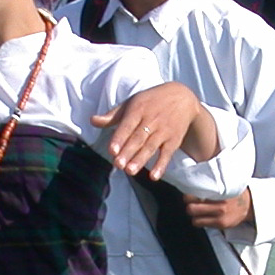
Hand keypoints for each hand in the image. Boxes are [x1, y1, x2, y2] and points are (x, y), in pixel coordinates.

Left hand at [92, 82, 215, 176]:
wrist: (183, 98)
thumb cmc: (151, 102)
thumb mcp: (132, 103)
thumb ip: (113, 115)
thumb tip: (92, 121)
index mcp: (138, 109)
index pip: (128, 125)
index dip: (120, 138)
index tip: (112, 151)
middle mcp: (152, 120)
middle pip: (139, 138)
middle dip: (128, 152)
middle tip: (118, 165)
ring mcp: (164, 130)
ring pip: (151, 147)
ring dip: (141, 160)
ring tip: (130, 172)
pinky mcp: (174, 140)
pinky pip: (167, 154)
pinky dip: (161, 165)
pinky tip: (154, 176)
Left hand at [184, 189, 253, 231]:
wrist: (249, 205)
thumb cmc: (233, 193)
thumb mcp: (224, 185)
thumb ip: (211, 184)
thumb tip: (192, 183)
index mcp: (220, 192)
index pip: (196, 194)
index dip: (189, 194)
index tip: (190, 193)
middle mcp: (219, 204)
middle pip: (191, 208)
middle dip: (189, 205)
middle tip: (191, 202)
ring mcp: (220, 216)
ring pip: (194, 218)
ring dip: (194, 215)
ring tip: (198, 210)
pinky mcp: (221, 224)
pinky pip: (200, 224)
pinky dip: (199, 220)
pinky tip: (204, 216)